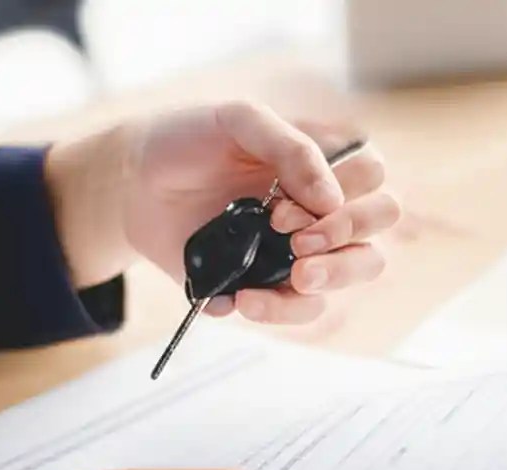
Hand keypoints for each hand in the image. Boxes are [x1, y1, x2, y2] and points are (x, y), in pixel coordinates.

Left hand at [47, 103, 400, 323]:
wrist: (132, 182)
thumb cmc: (189, 140)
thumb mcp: (238, 121)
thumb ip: (290, 147)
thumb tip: (331, 198)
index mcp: (321, 166)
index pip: (374, 184)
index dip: (349, 200)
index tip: (289, 206)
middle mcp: (319, 212)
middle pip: (373, 239)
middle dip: (346, 248)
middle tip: (299, 244)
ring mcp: (295, 252)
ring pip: (345, 281)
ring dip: (326, 283)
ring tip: (290, 278)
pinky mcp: (265, 285)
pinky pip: (295, 311)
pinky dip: (274, 309)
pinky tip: (239, 298)